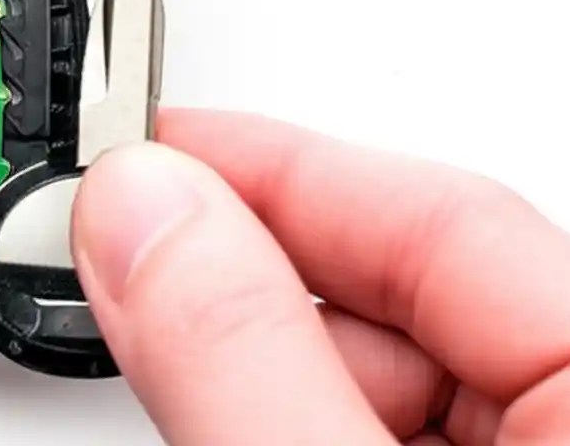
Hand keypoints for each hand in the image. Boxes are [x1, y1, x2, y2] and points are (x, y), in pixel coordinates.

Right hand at [71, 109, 569, 444]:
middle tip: (122, 251)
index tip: (148, 151)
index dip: (273, 168)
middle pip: (406, 292)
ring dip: (257, 352)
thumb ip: (245, 355)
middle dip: (247, 269)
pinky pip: (378, 429)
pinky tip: (222, 411)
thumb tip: (146, 210)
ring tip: (156, 347)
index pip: (446, 219)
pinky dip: (283, 410)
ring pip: (382, 371)